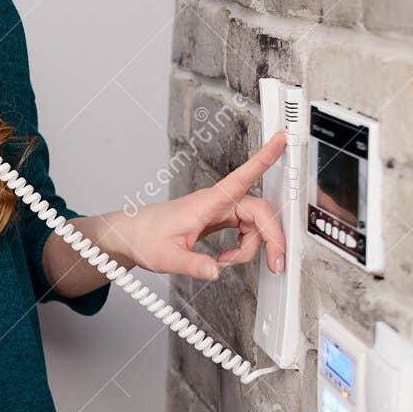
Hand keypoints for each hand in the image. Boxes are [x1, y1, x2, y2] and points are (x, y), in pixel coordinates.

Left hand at [110, 130, 288, 281]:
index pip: (242, 177)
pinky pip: (245, 229)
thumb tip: (214, 271)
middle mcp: (217, 202)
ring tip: (227, 262)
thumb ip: (192, 265)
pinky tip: (227, 257)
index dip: (263, 158)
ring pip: (254, 223)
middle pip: (259, 211)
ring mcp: (219, 210)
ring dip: (251, 247)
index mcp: (207, 202)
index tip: (280, 140)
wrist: (132, 235)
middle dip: (272, 237)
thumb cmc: (145, 237)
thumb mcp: (166, 257)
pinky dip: (243, 247)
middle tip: (276, 262)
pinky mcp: (218, 219)